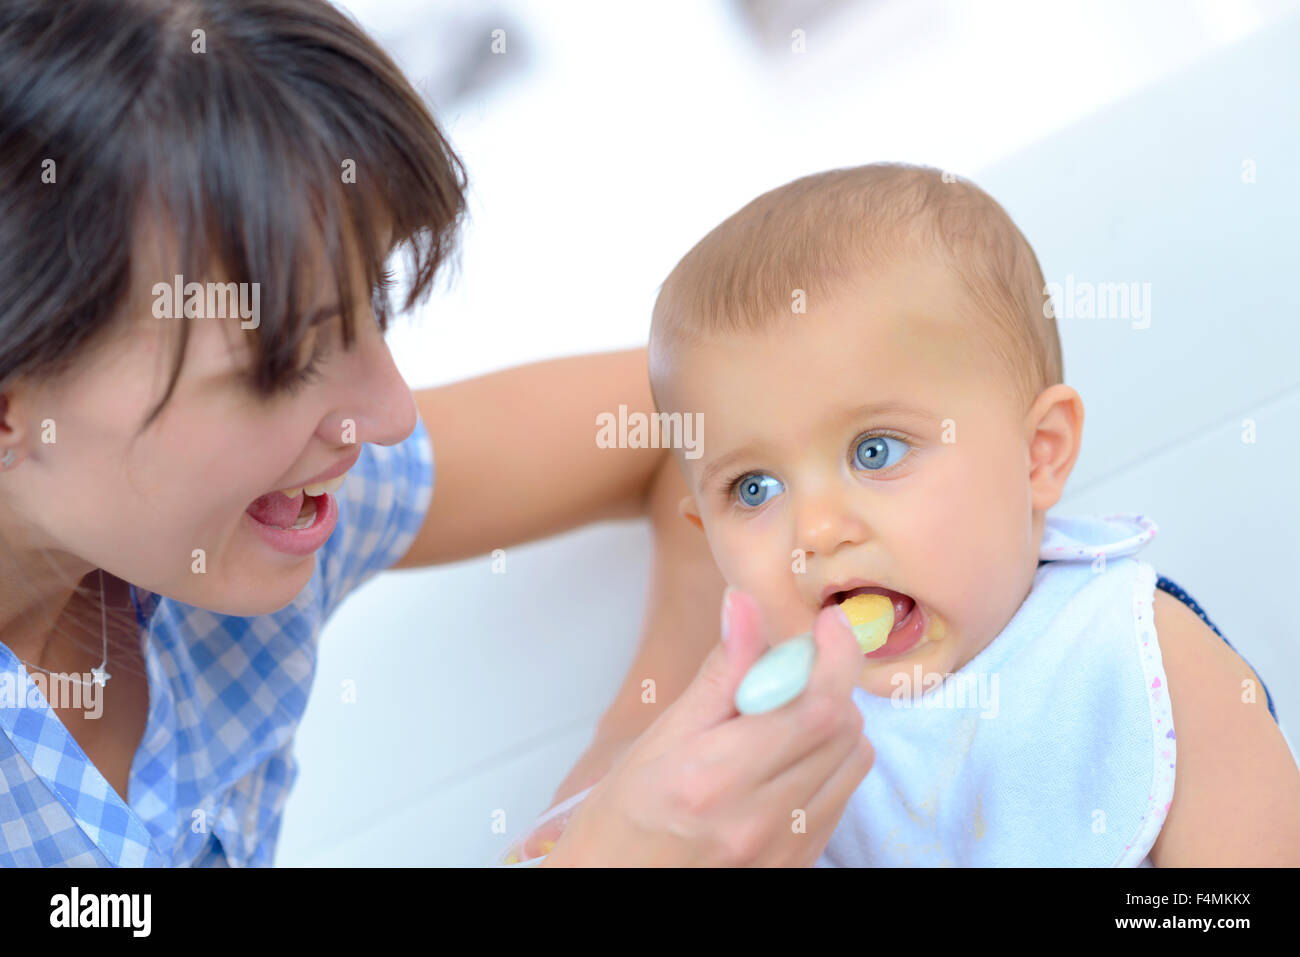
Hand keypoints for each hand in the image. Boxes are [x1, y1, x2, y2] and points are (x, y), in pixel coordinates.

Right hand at [540, 588, 871, 865]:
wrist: (612, 888)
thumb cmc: (623, 817)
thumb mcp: (659, 738)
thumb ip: (719, 674)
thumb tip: (745, 605)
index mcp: (719, 777)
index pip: (816, 707)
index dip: (836, 656)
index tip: (827, 624)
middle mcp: (761, 819)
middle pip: (843, 730)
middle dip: (831, 683)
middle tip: (795, 666)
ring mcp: (786, 849)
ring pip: (853, 763)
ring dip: (834, 723)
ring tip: (787, 714)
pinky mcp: (799, 864)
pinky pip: (840, 799)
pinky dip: (828, 763)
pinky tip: (786, 758)